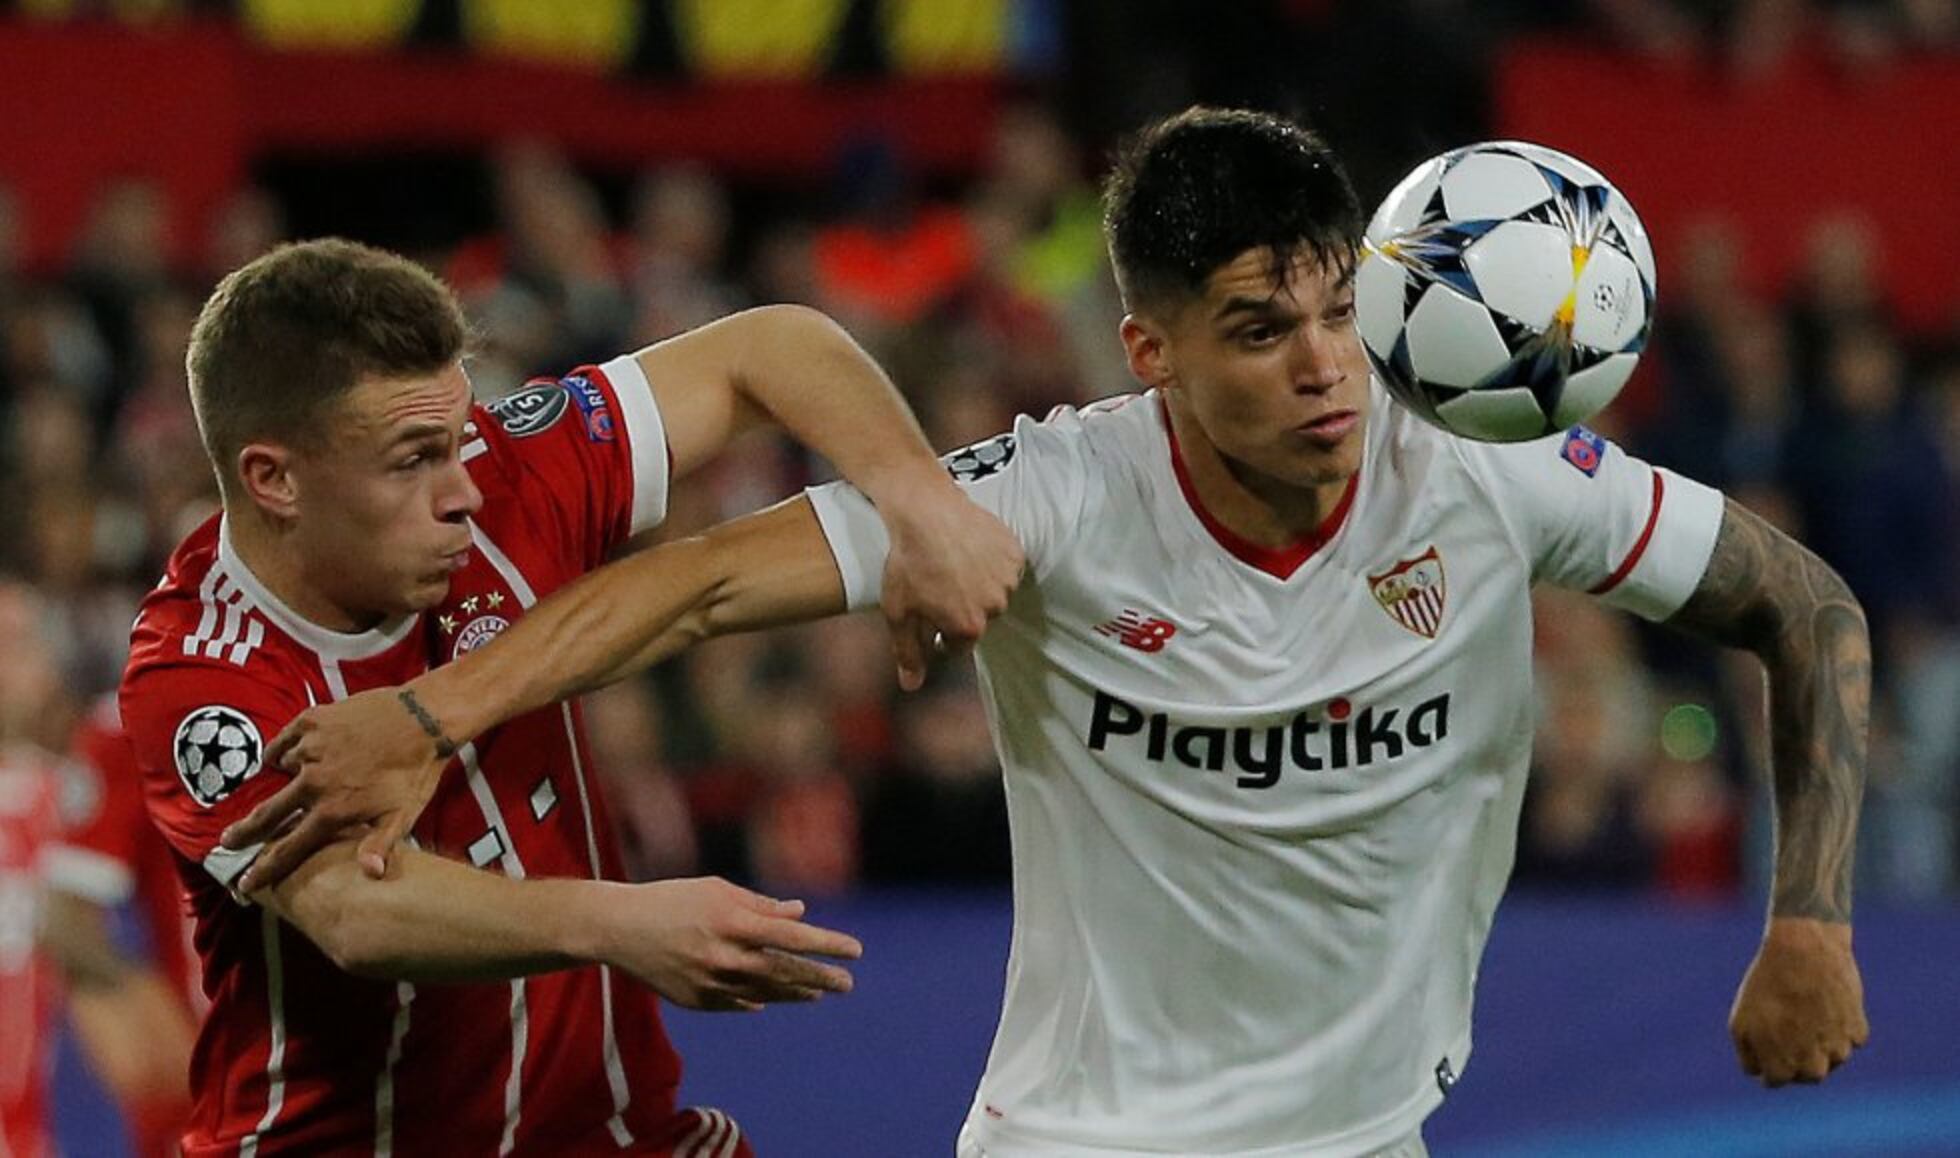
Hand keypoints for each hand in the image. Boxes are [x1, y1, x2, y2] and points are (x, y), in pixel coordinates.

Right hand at [223, 687, 450, 891]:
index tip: (244, 883)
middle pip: (267, 815)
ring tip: (284, 788)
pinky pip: (284, 742)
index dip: (265, 869)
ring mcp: (309, 749)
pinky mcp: (311, 721)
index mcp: (333, 810)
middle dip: (244, 833)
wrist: (424, 717)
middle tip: (225, 843)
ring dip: (280, 784)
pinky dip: (283, 751)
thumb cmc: (416, 770)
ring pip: (281, 774)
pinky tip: (286, 758)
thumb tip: (369, 876)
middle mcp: (313, 782)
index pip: (289, 848)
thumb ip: (380, 844)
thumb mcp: (403, 814)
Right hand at [601, 877, 861, 1010]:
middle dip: (820, 978)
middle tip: (846, 983)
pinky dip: (757, 999)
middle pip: (785, 972)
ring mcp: (710, 984)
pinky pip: (736, 1003)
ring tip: (817, 992)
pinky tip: (772, 997)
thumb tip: (800, 915)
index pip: (794, 938)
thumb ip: (761, 906)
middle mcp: (725, 957)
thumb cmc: (672, 899)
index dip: (828, 945)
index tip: (856, 951)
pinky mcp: (696, 1001)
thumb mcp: (717, 890)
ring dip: (795, 993)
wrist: (618, 929)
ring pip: (765, 993)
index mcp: (734, 923)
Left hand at [877, 479, 1023, 690]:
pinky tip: (970, 550)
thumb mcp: (899, 612)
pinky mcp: (1014, 552)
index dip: (939, 629)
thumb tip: (912, 685)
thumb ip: (909, 653)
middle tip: (939, 582)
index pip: (958, 645)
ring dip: (978, 584)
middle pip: (978, 618)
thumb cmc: (908, 562)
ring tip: (954, 563)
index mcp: (968, 626)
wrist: (925, 511)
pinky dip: (991, 562)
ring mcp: (1007, 578)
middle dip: (960, 607)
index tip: (929, 609)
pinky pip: (1006, 567)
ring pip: (994, 592)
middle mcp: (995, 607)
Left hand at [1729, 917, 1868, 1085]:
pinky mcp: (1858, 1031)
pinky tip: (1826, 1004)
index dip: (1768, 1058)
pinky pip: (1849, 1039)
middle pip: (1807, 1075)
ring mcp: (1839, 1050)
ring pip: (1831, 1059)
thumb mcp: (1740, 1022)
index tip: (1766, 1037)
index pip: (1777, 1080)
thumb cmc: (1766, 986)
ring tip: (1805, 1010)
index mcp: (1783, 1067)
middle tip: (1788, 1025)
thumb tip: (1759, 1074)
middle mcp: (1815, 1066)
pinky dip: (1839, 1026)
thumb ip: (1749, 1056)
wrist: (1803, 951)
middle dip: (1796, 1056)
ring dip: (1819, 1042)